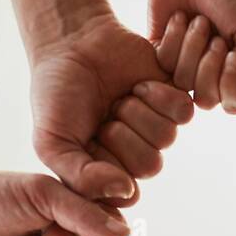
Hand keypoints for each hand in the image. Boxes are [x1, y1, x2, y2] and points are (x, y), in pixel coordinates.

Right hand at [28, 13, 193, 202]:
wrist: (72, 42)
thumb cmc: (58, 94)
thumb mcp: (51, 143)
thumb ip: (80, 178)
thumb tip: (127, 193)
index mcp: (108, 172)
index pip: (125, 190)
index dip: (105, 161)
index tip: (86, 138)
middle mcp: (136, 155)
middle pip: (150, 165)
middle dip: (122, 134)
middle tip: (105, 114)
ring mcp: (157, 128)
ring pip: (166, 138)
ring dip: (138, 111)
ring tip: (119, 97)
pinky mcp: (174, 101)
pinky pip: (183, 112)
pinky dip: (159, 94)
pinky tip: (138, 85)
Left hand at [148, 0, 235, 112]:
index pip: (233, 102)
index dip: (231, 84)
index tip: (232, 53)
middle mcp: (211, 74)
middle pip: (207, 99)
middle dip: (210, 64)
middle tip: (214, 35)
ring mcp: (185, 67)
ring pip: (184, 83)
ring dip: (192, 46)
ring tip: (198, 21)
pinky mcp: (161, 55)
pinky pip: (165, 65)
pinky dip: (175, 37)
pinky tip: (180, 18)